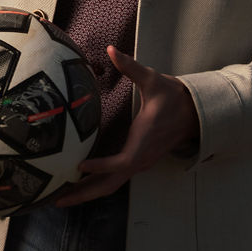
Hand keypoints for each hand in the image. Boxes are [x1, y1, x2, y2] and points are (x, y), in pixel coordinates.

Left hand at [54, 46, 199, 206]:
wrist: (195, 112)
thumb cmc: (173, 96)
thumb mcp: (153, 80)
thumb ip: (131, 67)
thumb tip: (112, 50)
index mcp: (143, 142)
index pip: (120, 162)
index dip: (100, 166)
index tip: (78, 166)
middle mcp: (140, 158)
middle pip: (109, 184)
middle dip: (84, 194)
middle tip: (56, 200)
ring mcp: (139, 163)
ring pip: (111, 185)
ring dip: (87, 193)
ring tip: (61, 199)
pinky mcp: (137, 161)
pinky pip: (115, 179)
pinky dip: (96, 185)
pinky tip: (79, 184)